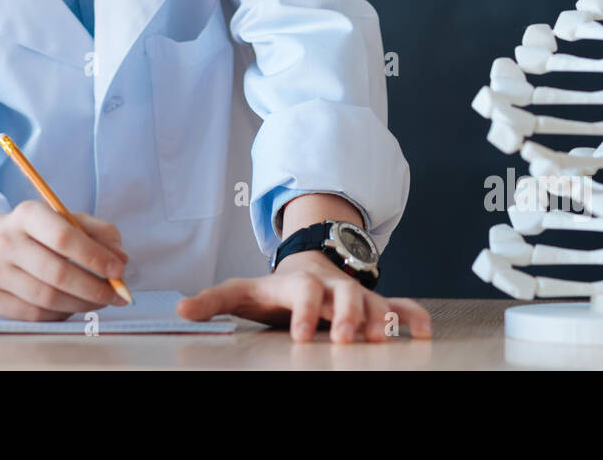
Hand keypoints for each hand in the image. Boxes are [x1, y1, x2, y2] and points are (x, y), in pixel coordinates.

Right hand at [0, 201, 127, 320]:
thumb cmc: (42, 234)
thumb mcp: (70, 221)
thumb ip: (100, 234)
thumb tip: (120, 260)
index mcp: (27, 214)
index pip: (64, 237)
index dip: (95, 256)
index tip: (119, 270)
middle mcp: (5, 240)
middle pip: (57, 273)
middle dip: (95, 288)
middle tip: (117, 295)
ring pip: (48, 298)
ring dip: (82, 304)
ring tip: (101, 301)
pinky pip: (35, 315)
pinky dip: (61, 314)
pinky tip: (72, 306)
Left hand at [176, 249, 431, 342]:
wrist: (310, 263)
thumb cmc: (275, 288)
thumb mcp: (242, 291)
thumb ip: (213, 300)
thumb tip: (179, 310)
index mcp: (299, 285)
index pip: (302, 294)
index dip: (302, 313)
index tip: (299, 337)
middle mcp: (332, 287)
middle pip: (343, 296)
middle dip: (346, 317)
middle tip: (345, 339)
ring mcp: (357, 293)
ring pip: (374, 301)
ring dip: (381, 318)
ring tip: (385, 338)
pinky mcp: (376, 301)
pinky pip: (401, 305)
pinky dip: (413, 317)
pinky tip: (423, 333)